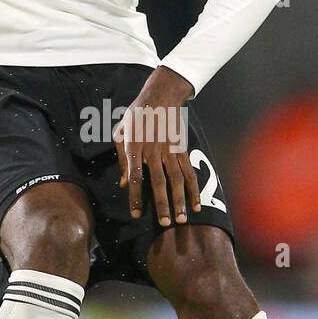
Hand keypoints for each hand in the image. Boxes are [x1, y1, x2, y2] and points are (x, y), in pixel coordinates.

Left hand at [113, 66, 201, 225]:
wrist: (160, 95)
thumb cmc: (136, 115)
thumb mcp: (121, 132)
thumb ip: (122, 159)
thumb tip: (124, 184)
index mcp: (134, 146)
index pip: (135, 175)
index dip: (136, 196)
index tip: (136, 214)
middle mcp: (153, 149)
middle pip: (159, 180)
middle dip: (162, 203)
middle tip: (164, 223)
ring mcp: (169, 149)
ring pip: (177, 179)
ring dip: (179, 200)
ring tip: (181, 219)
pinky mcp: (182, 148)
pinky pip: (189, 171)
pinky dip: (193, 188)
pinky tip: (196, 204)